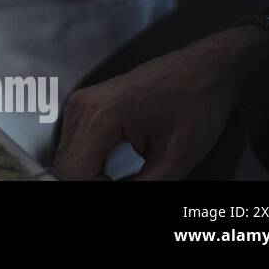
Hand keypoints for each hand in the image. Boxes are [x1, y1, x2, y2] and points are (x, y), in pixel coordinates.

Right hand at [52, 26, 268, 179]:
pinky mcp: (86, 106)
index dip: (93, 189)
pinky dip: (91, 162)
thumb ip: (141, 188)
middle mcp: (81, 106)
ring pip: (67, 156)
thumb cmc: (196, 106)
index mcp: (99, 116)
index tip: (119, 188)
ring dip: (89, 174)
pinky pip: (75, 144)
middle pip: (64, 165)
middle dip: (91, 182)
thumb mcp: (173, 161)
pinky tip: (115, 165)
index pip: (70, 171)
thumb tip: (120, 197)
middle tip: (126, 183)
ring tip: (121, 176)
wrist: (205, 70)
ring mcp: (81, 104)